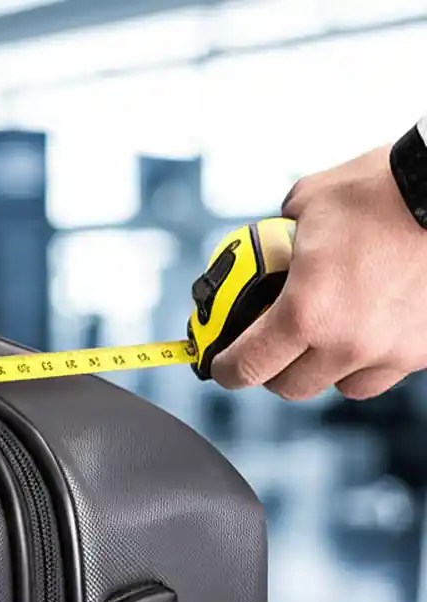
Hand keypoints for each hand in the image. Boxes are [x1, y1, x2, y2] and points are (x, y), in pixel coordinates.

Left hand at [212, 144, 426, 400]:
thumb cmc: (382, 189)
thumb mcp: (305, 204)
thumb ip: (279, 234)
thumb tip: (271, 242)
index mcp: (306, 313)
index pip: (249, 366)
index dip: (226, 370)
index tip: (220, 366)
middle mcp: (347, 344)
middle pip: (291, 386)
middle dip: (270, 369)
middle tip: (266, 347)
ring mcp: (391, 352)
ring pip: (340, 385)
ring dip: (321, 368)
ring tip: (318, 337)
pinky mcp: (423, 349)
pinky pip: (384, 371)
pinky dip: (366, 359)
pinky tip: (362, 329)